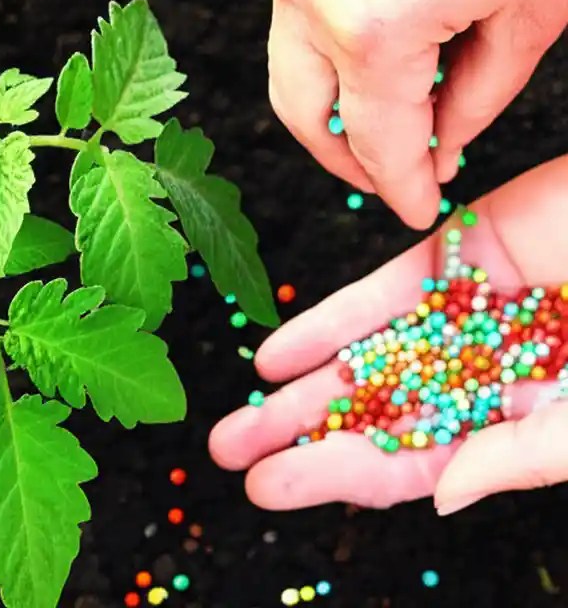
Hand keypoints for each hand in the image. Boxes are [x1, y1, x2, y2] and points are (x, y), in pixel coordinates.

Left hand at [210, 154, 567, 514]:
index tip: (271, 489)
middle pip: (373, 414)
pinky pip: (381, 296)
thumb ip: (524, 455)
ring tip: (234, 417)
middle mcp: (482, 375)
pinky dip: (328, 324)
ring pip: (365, 358)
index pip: (413, 463)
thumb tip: (439, 495)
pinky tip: (275, 354)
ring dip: (298, 389)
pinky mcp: (460, 255)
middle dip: (298, 438)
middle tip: (227, 454)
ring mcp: (467, 315)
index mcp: (516, 424)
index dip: (339, 477)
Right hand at [262, 0, 567, 228]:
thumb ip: (480, 90)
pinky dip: (331, 31)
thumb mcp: (535, 2)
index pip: (375, 140)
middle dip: (343, 155)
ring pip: (287, 55)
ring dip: (333, 93)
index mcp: (372, 23)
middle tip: (393, 170)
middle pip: (300, 110)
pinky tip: (384, 28)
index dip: (402, 185)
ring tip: (394, 100)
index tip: (420, 206)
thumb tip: (446, 139)